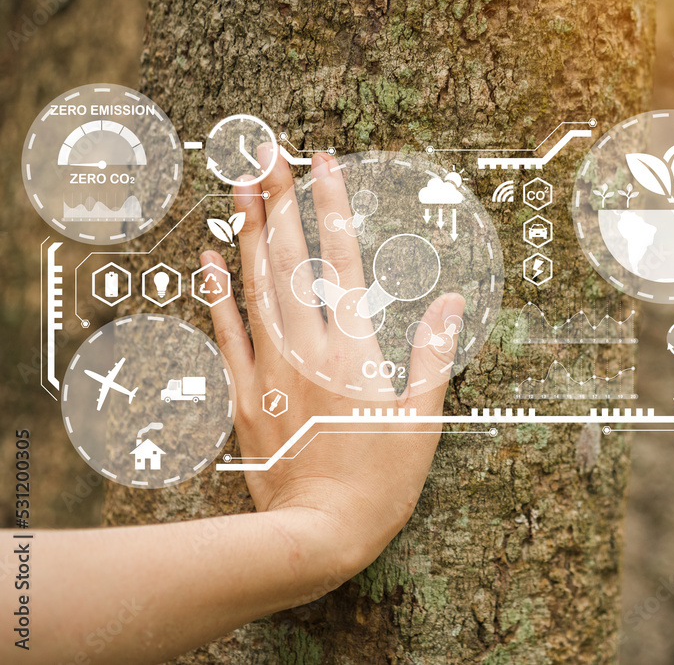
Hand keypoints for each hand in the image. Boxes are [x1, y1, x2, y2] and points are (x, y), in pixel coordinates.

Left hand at [200, 147, 463, 583]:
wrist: (318, 533)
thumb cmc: (379, 482)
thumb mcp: (423, 419)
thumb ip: (433, 353)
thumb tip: (452, 301)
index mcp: (353, 349)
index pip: (342, 260)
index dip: (332, 207)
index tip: (323, 163)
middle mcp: (307, 348)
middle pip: (289, 260)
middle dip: (278, 201)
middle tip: (265, 152)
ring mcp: (269, 370)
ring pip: (254, 287)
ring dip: (245, 232)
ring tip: (236, 185)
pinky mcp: (244, 396)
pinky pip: (227, 335)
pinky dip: (217, 295)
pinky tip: (208, 259)